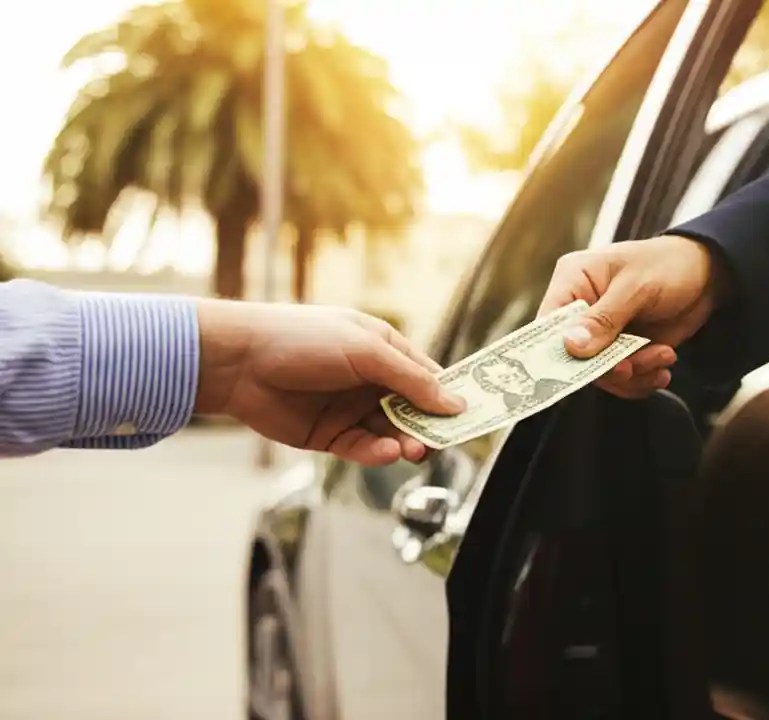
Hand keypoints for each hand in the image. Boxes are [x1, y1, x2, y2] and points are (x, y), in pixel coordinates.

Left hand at [193, 300, 464, 465]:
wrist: (238, 362)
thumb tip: (454, 402)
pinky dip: (377, 454)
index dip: (450, 396)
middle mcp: (371, 380)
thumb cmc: (302, 339)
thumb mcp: (367, 351)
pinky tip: (385, 453)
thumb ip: (412, 380)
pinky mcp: (330, 435)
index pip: (429, 377)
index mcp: (385, 350)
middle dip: (428, 426)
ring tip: (411, 450)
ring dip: (405, 443)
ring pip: (392, 434)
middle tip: (439, 441)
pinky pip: (363, 449)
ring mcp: (351, 408)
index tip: (470, 417)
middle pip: (414, 410)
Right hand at [538, 235, 732, 397]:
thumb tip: (571, 346)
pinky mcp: (624, 350)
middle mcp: (583, 309)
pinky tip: (664, 363)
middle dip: (608, 367)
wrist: (708, 275)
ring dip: (634, 373)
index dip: (555, 351)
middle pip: (574, 356)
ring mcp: (603, 333)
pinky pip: (623, 378)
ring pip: (602, 373)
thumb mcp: (637, 287)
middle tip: (632, 368)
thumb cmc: (668, 265)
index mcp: (574, 280)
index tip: (576, 371)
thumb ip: (605, 318)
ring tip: (664, 356)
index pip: (548, 322)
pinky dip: (644, 378)